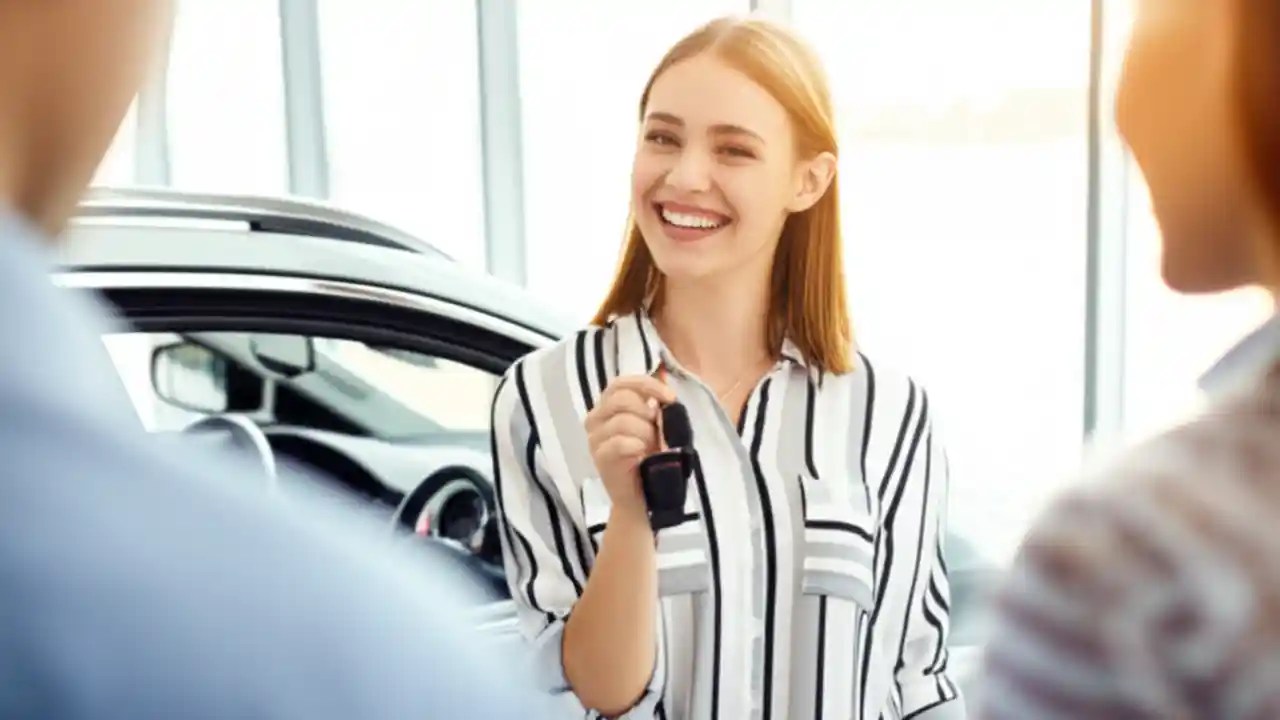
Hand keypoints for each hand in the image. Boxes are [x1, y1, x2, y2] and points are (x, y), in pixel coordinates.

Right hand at [584, 373, 675, 515]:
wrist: (644, 496)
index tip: (670, 398)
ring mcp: (595, 438)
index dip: (648, 385)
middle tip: (658, 431)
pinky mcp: (599, 458)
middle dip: (647, 413)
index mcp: (609, 405)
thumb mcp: (658, 428)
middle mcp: (597, 418)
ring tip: (651, 448)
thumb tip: (665, 398)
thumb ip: (657, 409)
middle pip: (621, 398)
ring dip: (646, 433)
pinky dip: (636, 446)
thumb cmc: (651, 458)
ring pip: (622, 421)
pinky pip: (618, 443)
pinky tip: (642, 454)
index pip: (622, 383)